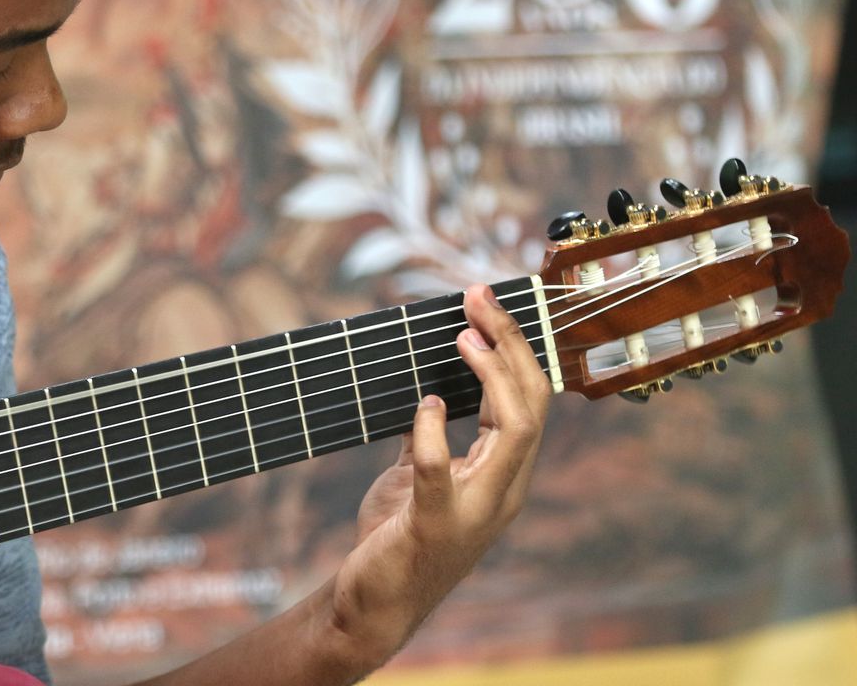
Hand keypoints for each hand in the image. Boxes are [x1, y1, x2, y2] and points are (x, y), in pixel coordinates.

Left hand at [322, 284, 550, 668]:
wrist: (372, 604)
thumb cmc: (398, 538)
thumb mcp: (418, 478)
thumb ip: (430, 440)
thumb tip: (429, 393)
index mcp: (504, 474)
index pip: (531, 401)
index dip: (514, 349)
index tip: (484, 304)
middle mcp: (503, 490)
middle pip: (532, 405)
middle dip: (510, 346)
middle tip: (478, 299)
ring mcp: (476, 510)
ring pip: (513, 433)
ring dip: (491, 379)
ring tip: (463, 338)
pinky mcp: (435, 525)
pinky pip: (443, 472)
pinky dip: (435, 434)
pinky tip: (425, 405)